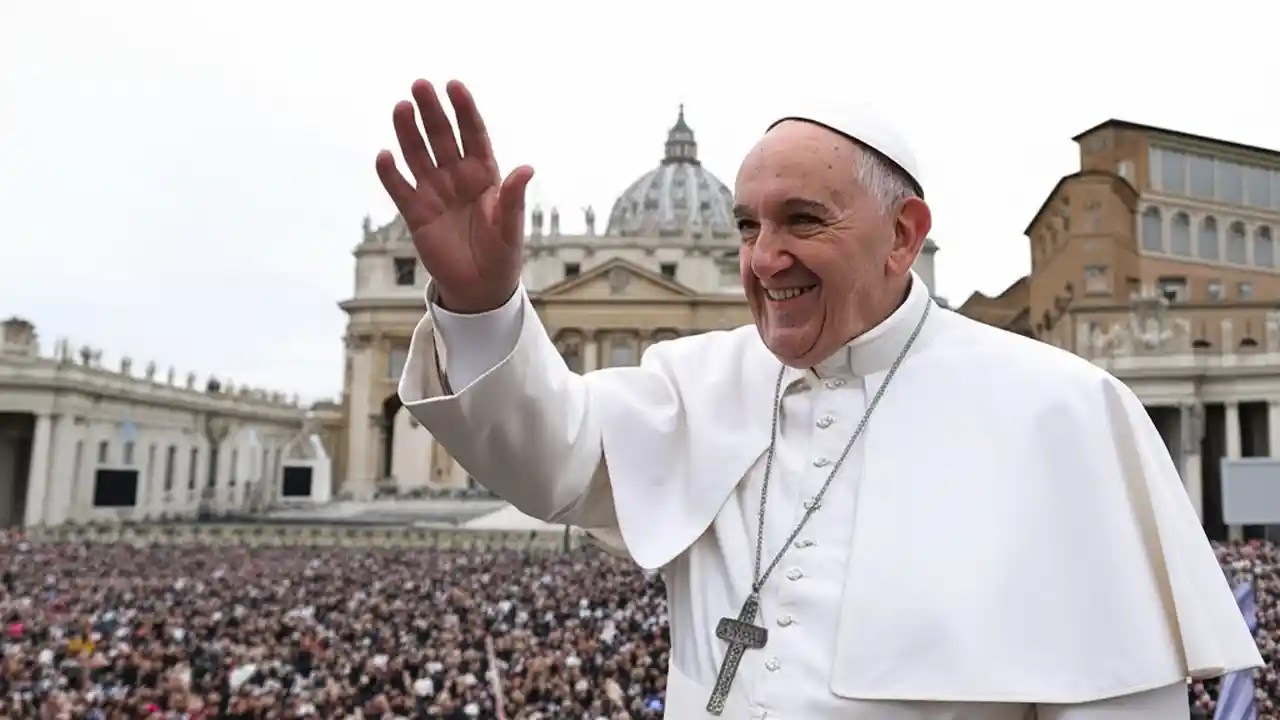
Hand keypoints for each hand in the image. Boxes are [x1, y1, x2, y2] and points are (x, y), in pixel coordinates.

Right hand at [375, 80, 532, 313]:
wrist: (481, 287)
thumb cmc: (501, 253)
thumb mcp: (511, 226)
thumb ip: (514, 197)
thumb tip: (526, 168)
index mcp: (484, 175)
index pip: (473, 134)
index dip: (464, 110)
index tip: (454, 86)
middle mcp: (457, 177)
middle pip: (442, 137)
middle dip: (432, 112)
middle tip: (420, 84)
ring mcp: (435, 193)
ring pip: (418, 155)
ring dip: (408, 132)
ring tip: (401, 107)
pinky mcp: (416, 214)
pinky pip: (400, 189)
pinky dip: (390, 173)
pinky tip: (384, 155)